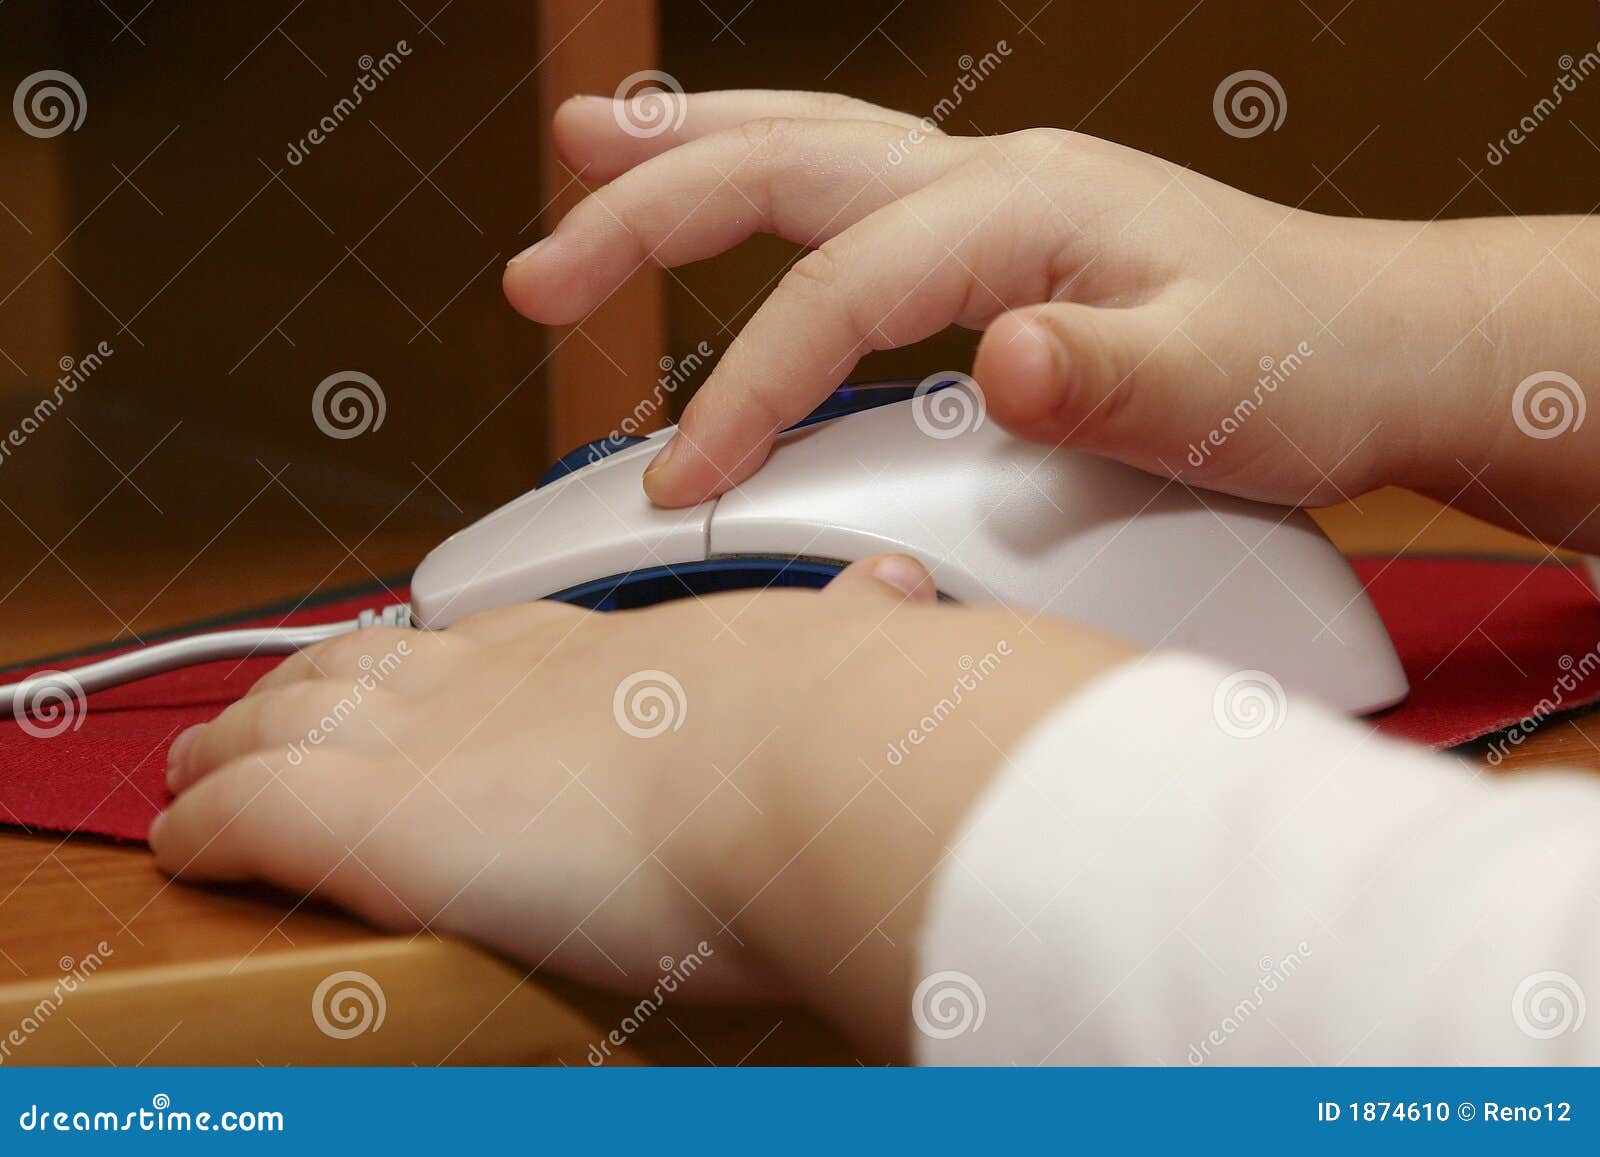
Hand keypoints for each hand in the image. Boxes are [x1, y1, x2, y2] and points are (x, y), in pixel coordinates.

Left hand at [151, 556, 1132, 1056]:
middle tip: (269, 711)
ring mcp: (426, 737)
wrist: (807, 761)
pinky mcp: (371, 818)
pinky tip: (185, 838)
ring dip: (234, 743)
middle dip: (303, 687)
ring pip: (281, 720)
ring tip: (199, 767)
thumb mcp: (842, 657)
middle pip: (359, 664)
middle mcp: (496, 677)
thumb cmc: (833, 728)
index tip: (405, 672)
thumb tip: (901, 595)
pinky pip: (247, 812)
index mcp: (596, 650)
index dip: (425, 659)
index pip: (477, 642)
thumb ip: (854, 625)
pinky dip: (204, 824)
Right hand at [506, 89, 1599, 552]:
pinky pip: (841, 187)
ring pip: (802, 145)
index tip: (685, 481)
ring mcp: (986, 196)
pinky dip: (756, 177)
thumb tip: (1000, 359)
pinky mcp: (986, 237)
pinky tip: (720, 191)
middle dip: (647, 216)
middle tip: (538, 275)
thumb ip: (1110, 377)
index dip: (750, 386)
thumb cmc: (1304, 364)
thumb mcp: (1225, 389)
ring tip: (583, 157)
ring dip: (684, 149)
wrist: (1371, 342)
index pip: (842, 289)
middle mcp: (993, 178)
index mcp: (1030, 206)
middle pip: (783, 165)